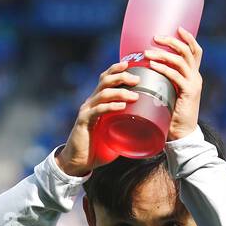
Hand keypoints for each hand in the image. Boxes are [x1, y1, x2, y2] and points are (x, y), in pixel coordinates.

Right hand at [55, 60, 141, 176]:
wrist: (78, 161)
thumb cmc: (97, 147)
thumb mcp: (113, 133)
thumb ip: (125, 126)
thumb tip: (148, 126)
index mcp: (97, 101)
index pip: (105, 78)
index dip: (117, 69)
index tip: (132, 64)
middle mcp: (91, 102)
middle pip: (105, 80)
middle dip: (122, 76)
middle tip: (138, 79)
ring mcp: (86, 111)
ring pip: (103, 93)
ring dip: (120, 92)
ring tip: (135, 96)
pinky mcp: (83, 122)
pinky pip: (98, 110)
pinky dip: (111, 107)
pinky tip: (122, 107)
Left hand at [143, 26, 202, 140]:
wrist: (181, 134)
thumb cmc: (171, 114)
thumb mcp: (169, 92)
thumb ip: (163, 80)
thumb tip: (146, 67)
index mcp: (193, 75)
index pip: (195, 51)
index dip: (188, 38)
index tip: (178, 28)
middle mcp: (196, 76)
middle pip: (187, 51)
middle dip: (171, 41)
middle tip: (155, 38)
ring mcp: (193, 84)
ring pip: (180, 61)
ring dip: (163, 54)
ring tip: (147, 53)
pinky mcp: (188, 93)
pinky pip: (176, 76)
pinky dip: (163, 69)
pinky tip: (153, 66)